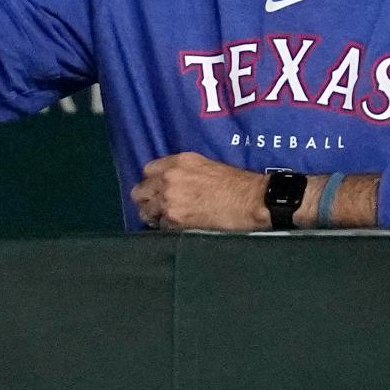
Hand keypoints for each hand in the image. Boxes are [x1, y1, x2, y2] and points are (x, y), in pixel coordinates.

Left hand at [130, 152, 268, 230]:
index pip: (147, 170)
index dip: (152, 182)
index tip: (157, 190)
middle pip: (140, 191)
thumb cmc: (235, 184)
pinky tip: (179, 228)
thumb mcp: (204, 165)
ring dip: (154, 215)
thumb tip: (169, 182)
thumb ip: (181, 171)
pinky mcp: (174, 218)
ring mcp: (169, 198)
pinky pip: (160, 225)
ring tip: (166, 220)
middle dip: (147, 199)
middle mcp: (168, 177)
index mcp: (177, 161)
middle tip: (157, 207)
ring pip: (145, 210)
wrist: (250, 200)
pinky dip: (167, 228)